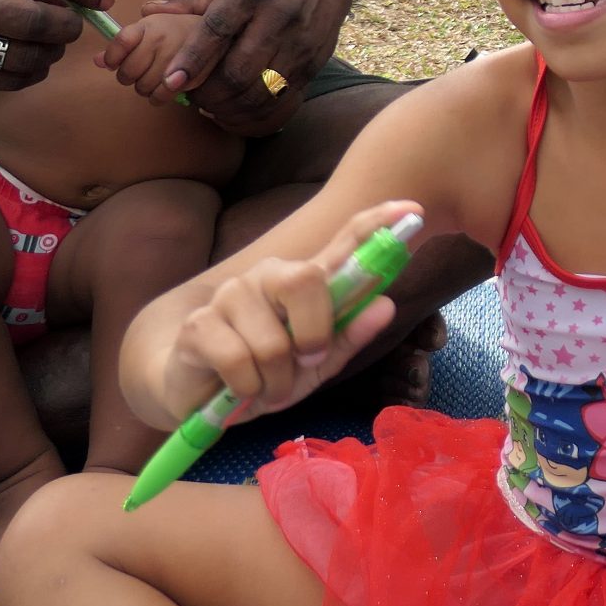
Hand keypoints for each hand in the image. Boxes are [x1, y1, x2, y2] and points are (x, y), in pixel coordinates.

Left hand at [99, 13, 207, 108]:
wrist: (218, 34)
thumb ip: (124, 42)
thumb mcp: (151, 27)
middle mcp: (161, 40)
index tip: (113, 62)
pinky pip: (158, 97)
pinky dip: (157, 97)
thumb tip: (98, 61)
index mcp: (150, 25)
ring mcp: (174, 59)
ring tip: (155, 77)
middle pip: (127, 71)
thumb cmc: (179, 30)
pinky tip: (164, 88)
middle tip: (139, 71)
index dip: (112, 58)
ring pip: (141, 87)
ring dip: (144, 87)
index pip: (121, 42)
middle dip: (129, 76)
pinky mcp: (187, 78)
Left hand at [137, 0, 349, 135]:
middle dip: (209, 94)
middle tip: (192, 98)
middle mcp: (279, 15)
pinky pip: (284, 101)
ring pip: (261, 92)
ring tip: (212, 108)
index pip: (218, 29)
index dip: (192, 59)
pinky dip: (257, 115)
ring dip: (231, 109)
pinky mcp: (316, 62)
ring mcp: (301, 41)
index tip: (171, 82)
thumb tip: (148, 11)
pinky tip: (238, 113)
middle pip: (239, 71)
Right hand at [158, 202, 420, 423]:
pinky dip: (248, 389)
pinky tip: (239, 390)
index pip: (342, 242)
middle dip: (314, 334)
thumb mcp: (315, 365)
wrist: (195, 396)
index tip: (410, 209)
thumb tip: (386, 305)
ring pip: (274, 341)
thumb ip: (349, 336)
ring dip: (277, 381)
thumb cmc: (264, 375)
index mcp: (303, 283)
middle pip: (306, 280)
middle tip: (305, 361)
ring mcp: (231, 295)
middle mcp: (268, 277)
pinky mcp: (199, 323)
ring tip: (266, 387)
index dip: (375, 225)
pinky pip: (239, 361)